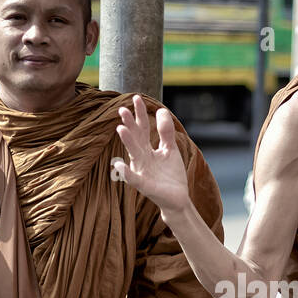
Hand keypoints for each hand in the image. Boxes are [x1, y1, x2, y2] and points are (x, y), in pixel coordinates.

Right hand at [112, 95, 191, 218]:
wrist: (178, 199)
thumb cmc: (171, 174)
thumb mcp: (170, 149)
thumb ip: (166, 132)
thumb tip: (161, 110)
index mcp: (147, 149)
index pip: (142, 128)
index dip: (140, 114)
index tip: (136, 98)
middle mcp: (141, 158)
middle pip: (135, 138)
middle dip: (129, 124)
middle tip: (122, 109)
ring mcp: (142, 172)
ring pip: (133, 154)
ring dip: (127, 142)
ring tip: (121, 128)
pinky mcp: (145, 186)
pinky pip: (134, 178)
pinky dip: (126, 172)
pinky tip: (119, 164)